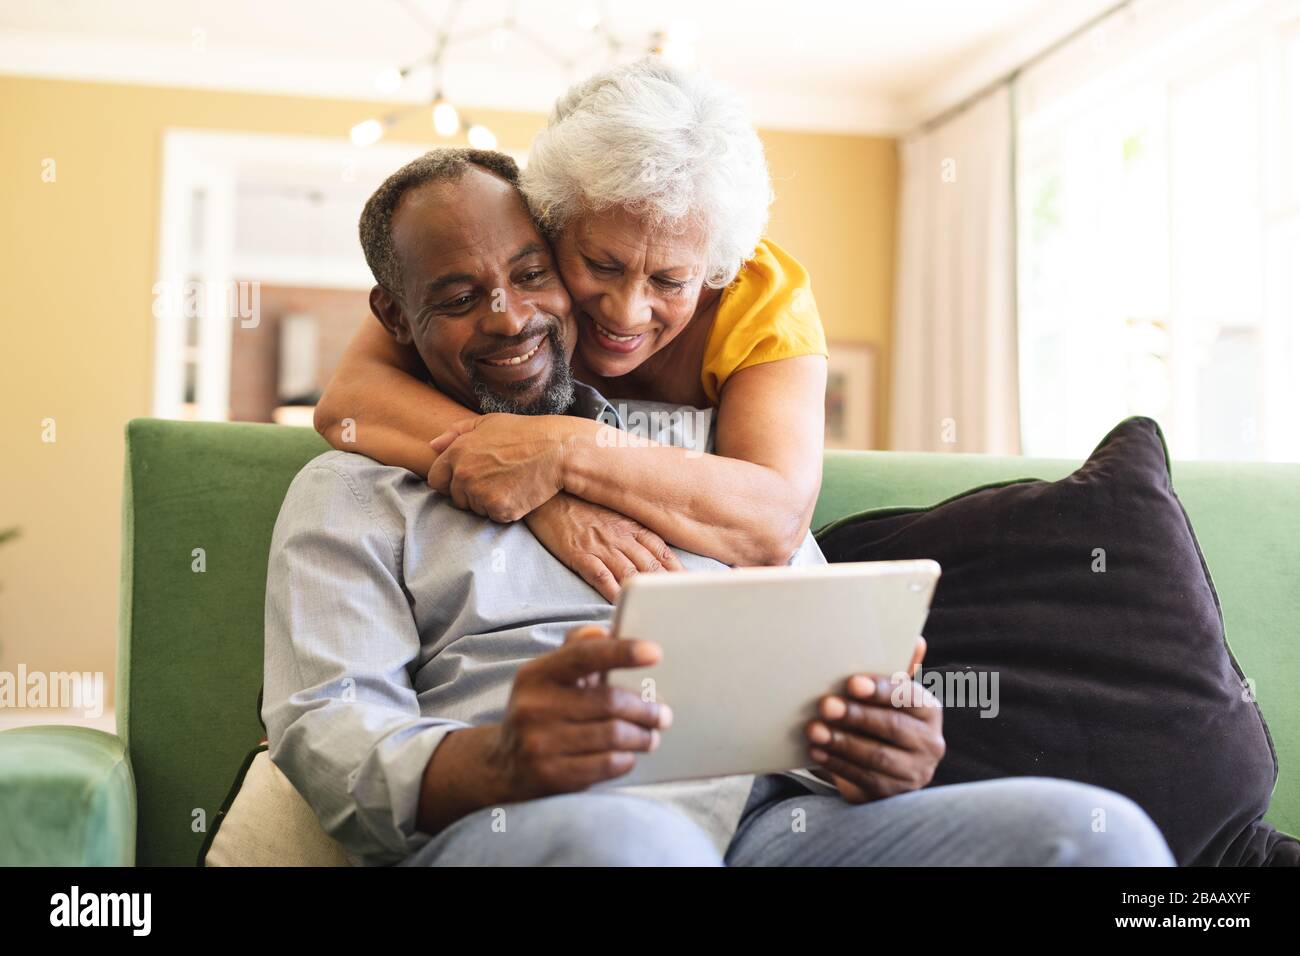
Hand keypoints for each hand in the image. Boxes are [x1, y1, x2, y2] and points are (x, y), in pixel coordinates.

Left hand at [428, 414, 588, 522]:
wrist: (557, 451)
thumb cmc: (524, 434)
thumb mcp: (489, 423)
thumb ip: (457, 433)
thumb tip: (432, 445)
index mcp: (457, 452)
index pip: (436, 480)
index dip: (451, 481)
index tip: (470, 479)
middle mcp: (464, 474)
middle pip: (456, 498)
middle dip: (472, 494)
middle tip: (498, 480)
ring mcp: (480, 493)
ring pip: (475, 510)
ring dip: (488, 503)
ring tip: (510, 484)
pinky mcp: (499, 509)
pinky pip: (494, 517)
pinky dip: (506, 511)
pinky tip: (519, 494)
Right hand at [485, 625, 672, 797]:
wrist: (504, 765)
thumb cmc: (540, 710)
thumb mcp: (548, 676)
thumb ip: (576, 649)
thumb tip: (603, 631)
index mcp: (535, 675)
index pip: (583, 656)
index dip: (622, 652)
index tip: (655, 653)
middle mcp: (533, 707)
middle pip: (609, 702)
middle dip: (646, 709)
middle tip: (663, 714)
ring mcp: (539, 744)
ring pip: (613, 735)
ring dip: (642, 736)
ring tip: (651, 735)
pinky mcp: (551, 775)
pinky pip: (606, 764)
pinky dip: (626, 758)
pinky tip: (629, 754)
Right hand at [525, 493, 681, 602]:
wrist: (549, 496)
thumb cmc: (582, 507)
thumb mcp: (615, 515)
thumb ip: (635, 532)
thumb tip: (655, 552)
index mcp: (632, 527)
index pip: (662, 551)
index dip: (678, 571)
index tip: (691, 586)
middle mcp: (621, 537)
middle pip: (650, 565)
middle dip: (667, 586)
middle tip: (681, 603)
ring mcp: (601, 546)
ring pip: (630, 572)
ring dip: (644, 592)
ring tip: (658, 609)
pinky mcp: (580, 555)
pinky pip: (600, 576)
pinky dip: (612, 591)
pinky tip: (621, 604)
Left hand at [804, 638, 944, 802]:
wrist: (886, 769)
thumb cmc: (884, 720)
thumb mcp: (890, 697)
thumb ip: (898, 672)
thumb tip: (916, 640)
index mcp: (929, 710)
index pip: (908, 697)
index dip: (880, 690)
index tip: (851, 683)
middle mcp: (931, 742)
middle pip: (892, 727)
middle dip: (855, 715)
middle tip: (825, 705)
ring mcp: (916, 772)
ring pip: (877, 756)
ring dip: (841, 742)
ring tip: (814, 730)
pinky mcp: (896, 793)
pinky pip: (866, 779)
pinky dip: (838, 764)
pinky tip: (817, 752)